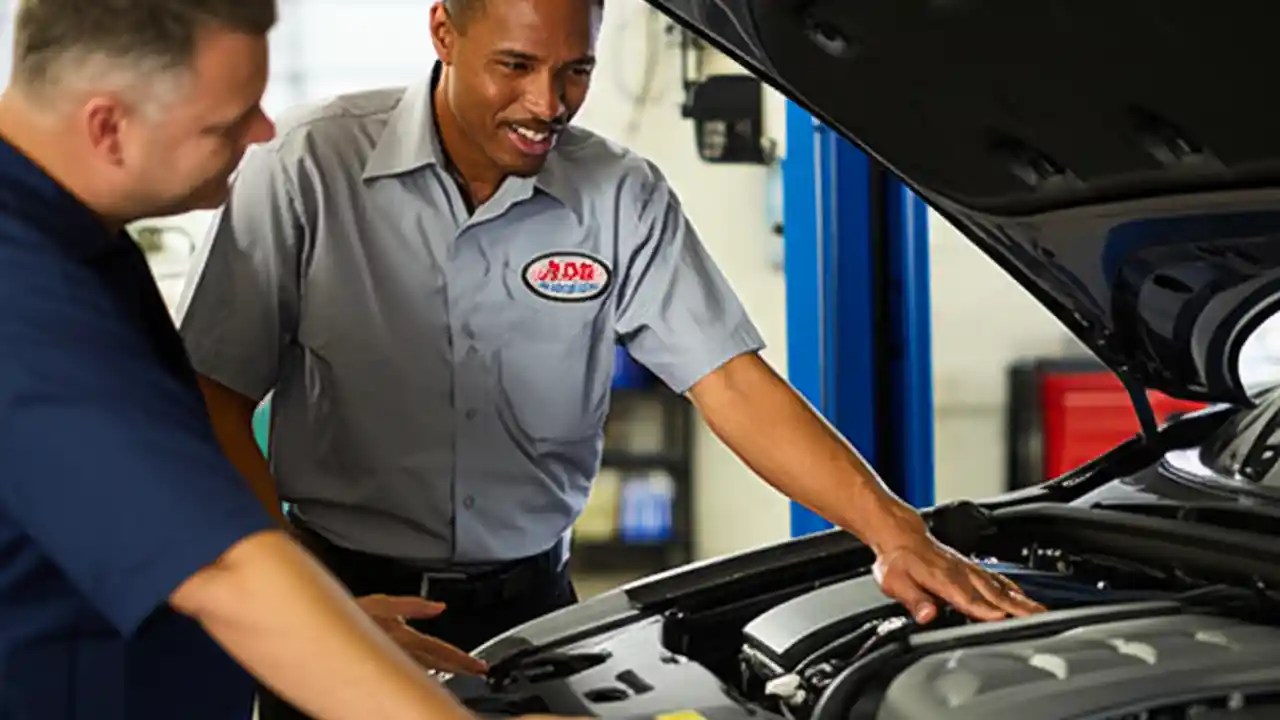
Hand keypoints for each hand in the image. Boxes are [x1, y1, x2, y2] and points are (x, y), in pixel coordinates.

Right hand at [354, 594, 487, 675]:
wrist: (316, 633)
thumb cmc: (345, 615)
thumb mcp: (380, 602)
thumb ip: (411, 606)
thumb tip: (439, 607)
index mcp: (403, 637)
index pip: (440, 651)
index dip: (462, 660)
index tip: (480, 667)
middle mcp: (400, 654)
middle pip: (436, 666)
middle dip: (459, 670)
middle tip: (479, 673)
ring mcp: (390, 664)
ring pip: (422, 673)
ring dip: (441, 675)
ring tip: (460, 677)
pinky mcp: (378, 667)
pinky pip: (406, 673)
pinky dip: (420, 675)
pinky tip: (426, 678)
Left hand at [870, 515, 1046, 623]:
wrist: (900, 536)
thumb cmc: (897, 561)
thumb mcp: (895, 582)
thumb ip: (913, 599)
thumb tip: (926, 614)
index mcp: (942, 579)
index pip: (968, 598)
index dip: (985, 610)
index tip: (1003, 619)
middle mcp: (961, 574)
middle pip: (993, 594)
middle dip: (1016, 608)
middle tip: (1040, 620)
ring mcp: (969, 570)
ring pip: (1000, 586)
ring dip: (1021, 600)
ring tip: (1042, 612)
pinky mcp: (971, 568)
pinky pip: (997, 578)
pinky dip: (1013, 588)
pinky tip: (1024, 597)